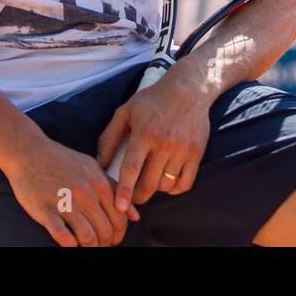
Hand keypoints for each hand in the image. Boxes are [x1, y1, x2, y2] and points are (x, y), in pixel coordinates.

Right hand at [4, 134, 140, 246]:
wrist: (29, 152)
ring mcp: (65, 202)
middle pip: (106, 231)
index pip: (120, 218)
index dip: (119, 234)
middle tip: (100, 246)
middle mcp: (85, 193)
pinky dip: (70, 245)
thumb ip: (115, 190)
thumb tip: (136, 216)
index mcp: (99, 182)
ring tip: (87, 248)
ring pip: (88, 238)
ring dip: (90, 248)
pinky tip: (70, 243)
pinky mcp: (45, 210)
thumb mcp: (93, 169)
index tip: (112, 239)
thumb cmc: (62, 161)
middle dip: (105, 244)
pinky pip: (63, 237)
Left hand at [96, 68, 210, 211]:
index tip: (119, 208)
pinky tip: (167, 181)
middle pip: (149, 184)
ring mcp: (182, 149)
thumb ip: (109, 138)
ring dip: (156, 190)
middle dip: (137, 197)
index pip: (132, 169)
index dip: (124, 191)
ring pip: (166, 185)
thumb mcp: (126, 112)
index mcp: (144, 133)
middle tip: (131, 197)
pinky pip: (185, 183)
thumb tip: (98, 163)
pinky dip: (174, 188)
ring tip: (150, 181)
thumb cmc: (152, 100)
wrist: (189, 88)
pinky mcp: (197, 153)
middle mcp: (164, 143)